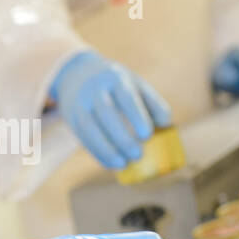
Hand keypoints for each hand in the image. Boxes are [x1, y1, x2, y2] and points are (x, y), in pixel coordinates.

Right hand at [48, 50, 171, 169]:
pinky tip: (111, 164)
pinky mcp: (72, 118)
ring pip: (89, 127)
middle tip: (138, 155)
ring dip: (106, 149)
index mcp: (116, 78)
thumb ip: (153, 103)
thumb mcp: (135, 84)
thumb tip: (165, 124)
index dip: (136, 116)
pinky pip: (83, 138)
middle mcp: (96, 89)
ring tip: (123, 164)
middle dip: (122, 136)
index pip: (125, 96)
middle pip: (106, 112)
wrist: (79, 74)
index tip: (147, 135)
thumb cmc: (117, 85)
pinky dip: (97, 153)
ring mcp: (81, 104)